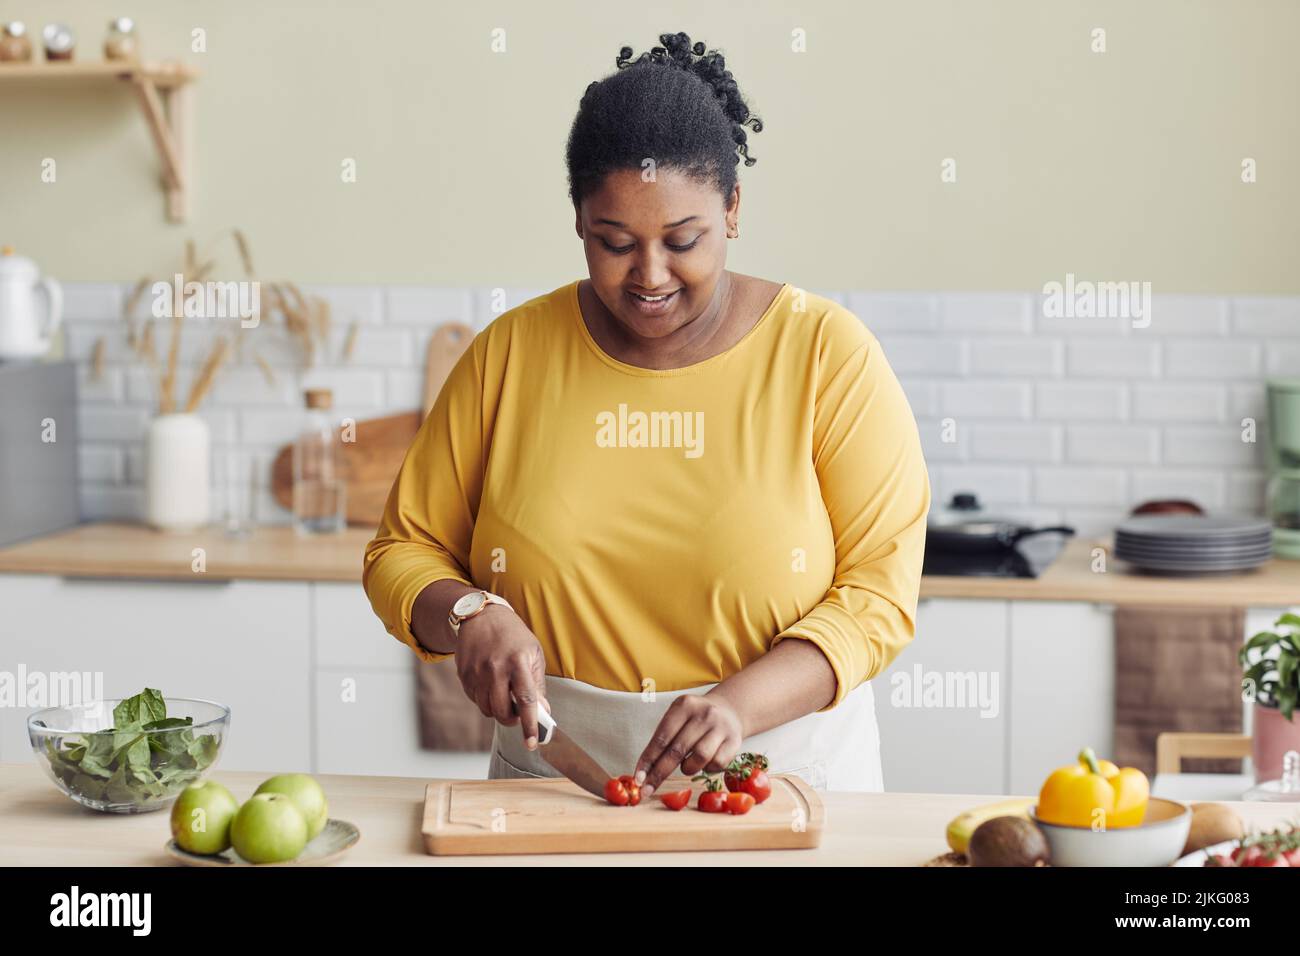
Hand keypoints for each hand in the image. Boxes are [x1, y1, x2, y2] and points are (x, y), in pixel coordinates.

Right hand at [453, 605, 549, 748]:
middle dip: (512, 719)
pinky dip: (485, 700)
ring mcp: (477, 672)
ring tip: (504, 694)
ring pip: (487, 710)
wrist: (481, 616)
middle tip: (517, 714)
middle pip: (503, 711)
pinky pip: (475, 700)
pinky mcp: (463, 674)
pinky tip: (490, 684)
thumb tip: (542, 713)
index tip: (532, 743)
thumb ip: (537, 686)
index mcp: (519, 661)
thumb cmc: (513, 636)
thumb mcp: (533, 654)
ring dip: (498, 710)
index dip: (530, 724)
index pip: (526, 700)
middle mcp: (495, 668)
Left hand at [634, 693, 743, 798]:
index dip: (648, 760)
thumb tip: (644, 772)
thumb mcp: (678, 718)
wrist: (729, 710)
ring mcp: (721, 727)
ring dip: (687, 768)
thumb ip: (663, 739)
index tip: (638, 778)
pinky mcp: (735, 741)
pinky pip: (717, 764)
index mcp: (684, 705)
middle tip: (647, 789)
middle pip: (677, 750)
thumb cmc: (694, 720)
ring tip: (686, 765)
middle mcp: (704, 714)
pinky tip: (704, 763)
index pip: (662, 737)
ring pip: (700, 757)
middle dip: (659, 773)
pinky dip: (706, 769)